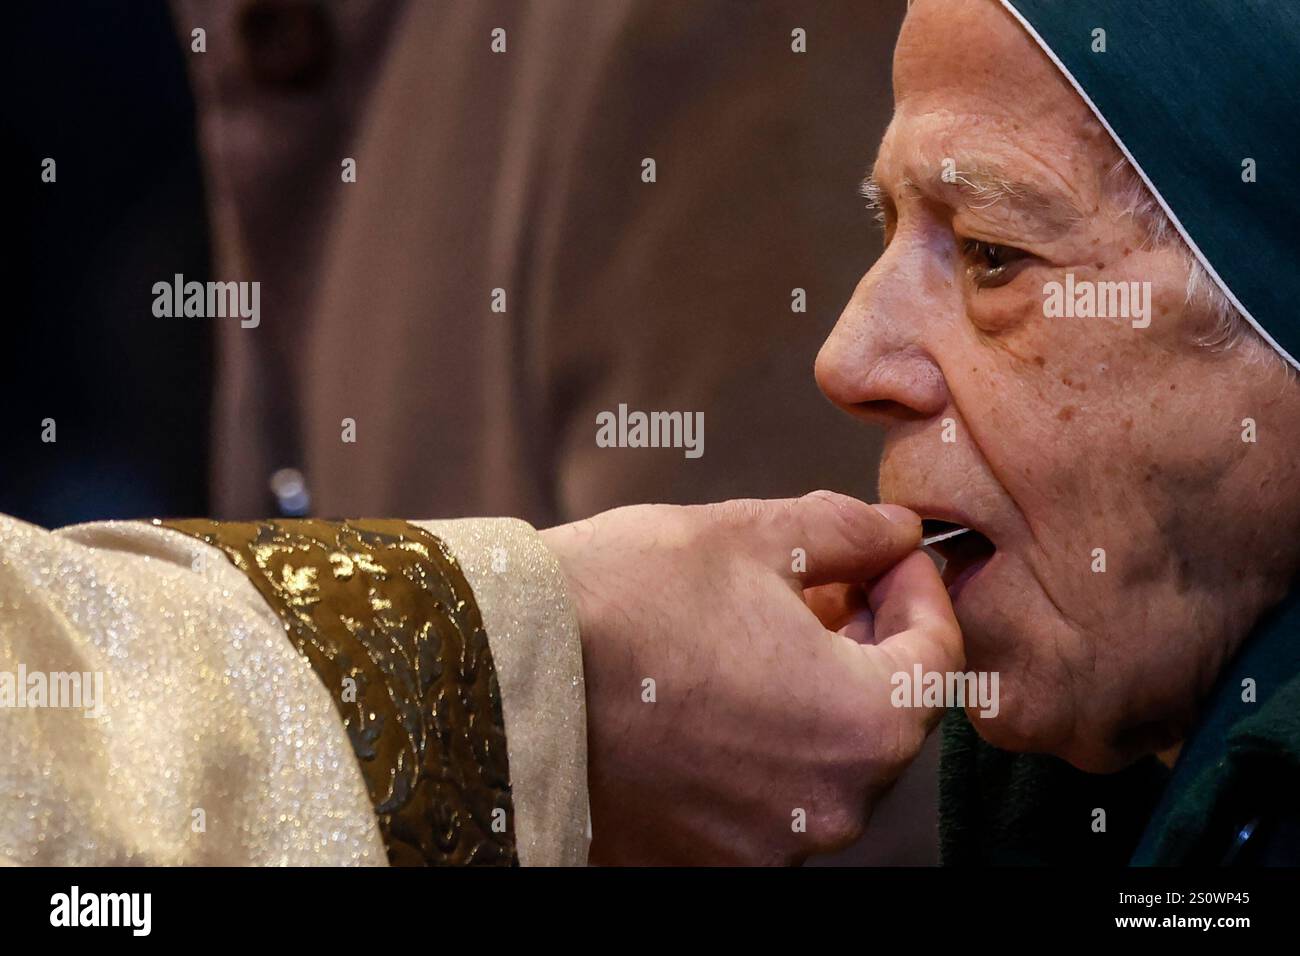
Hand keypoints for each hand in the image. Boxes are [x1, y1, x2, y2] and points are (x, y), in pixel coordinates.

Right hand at [540, 491, 962, 864]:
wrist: (499, 675)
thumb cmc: (622, 602)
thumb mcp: (748, 536)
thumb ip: (846, 532)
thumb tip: (893, 533)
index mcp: (862, 725)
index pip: (938, 655)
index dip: (918, 589)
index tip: (886, 555)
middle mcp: (827, 807)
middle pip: (884, 714)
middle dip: (866, 639)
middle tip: (823, 583)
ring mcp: (763, 845)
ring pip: (823, 756)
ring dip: (813, 690)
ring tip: (757, 629)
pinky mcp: (703, 857)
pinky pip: (763, 794)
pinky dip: (760, 740)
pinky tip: (715, 687)